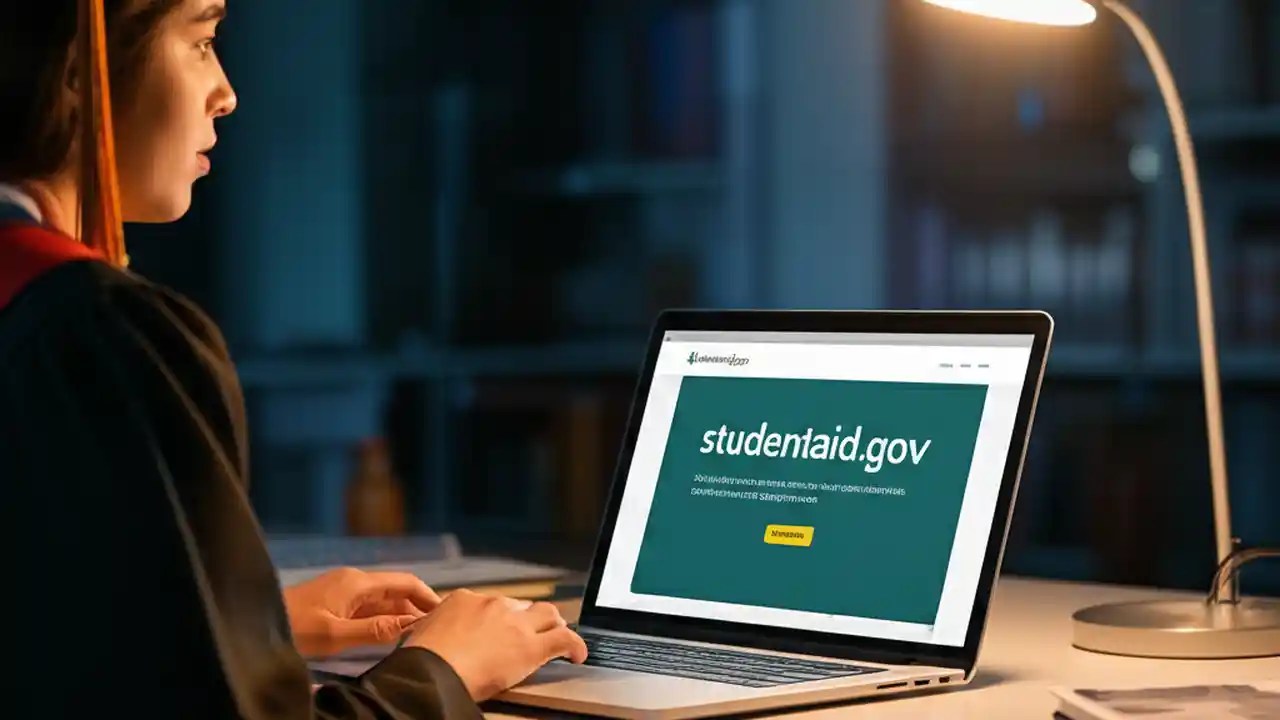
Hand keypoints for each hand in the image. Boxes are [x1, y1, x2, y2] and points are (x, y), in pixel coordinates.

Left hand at [283, 567, 440, 656]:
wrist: (259, 621)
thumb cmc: (295, 628)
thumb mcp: (335, 635)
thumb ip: (374, 630)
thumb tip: (411, 625)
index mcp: (358, 582)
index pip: (405, 582)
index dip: (427, 596)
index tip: (445, 613)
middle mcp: (355, 580)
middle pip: (396, 589)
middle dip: (417, 605)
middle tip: (436, 627)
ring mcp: (344, 589)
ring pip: (383, 598)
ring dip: (401, 613)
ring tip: (419, 632)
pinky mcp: (336, 600)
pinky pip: (369, 605)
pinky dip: (384, 616)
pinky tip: (391, 633)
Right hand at [401, 589, 587, 700]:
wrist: (432, 672)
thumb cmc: (421, 659)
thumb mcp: (420, 633)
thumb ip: (432, 629)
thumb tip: (426, 635)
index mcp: (464, 600)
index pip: (491, 604)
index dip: (499, 618)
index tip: (499, 629)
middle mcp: (493, 605)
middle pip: (521, 606)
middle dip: (528, 618)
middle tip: (531, 631)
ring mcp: (515, 624)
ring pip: (547, 615)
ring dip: (554, 624)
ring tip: (557, 636)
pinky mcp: (531, 646)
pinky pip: (564, 639)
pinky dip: (575, 646)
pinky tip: (577, 655)